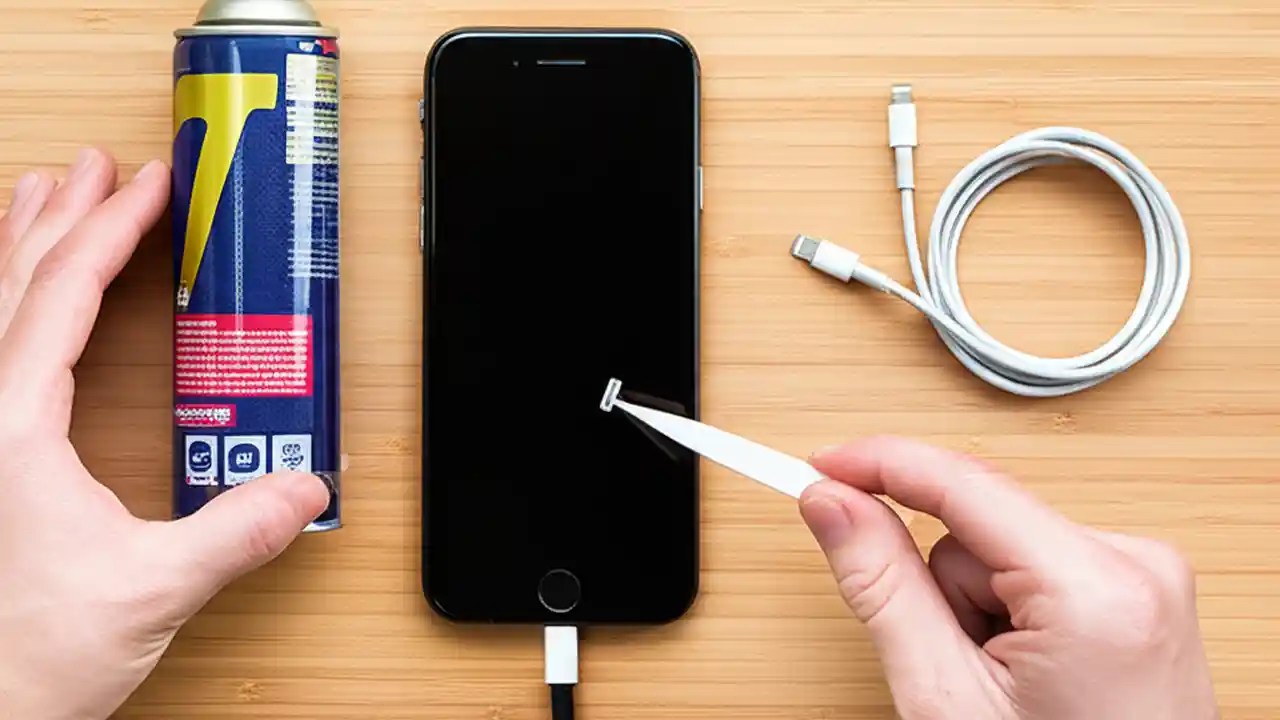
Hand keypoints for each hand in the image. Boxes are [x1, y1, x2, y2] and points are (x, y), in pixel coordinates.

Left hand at [0, 149, 329, 719]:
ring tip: (39, 194)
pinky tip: (19, 308)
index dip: (109, 231)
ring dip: (19, 245)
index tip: (147, 185)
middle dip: (59, 213)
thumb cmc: (24, 660)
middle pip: (14, 284)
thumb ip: (233, 534)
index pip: (60, 295)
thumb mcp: (149, 591)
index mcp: (10, 428)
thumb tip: (305, 488)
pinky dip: (7, 305)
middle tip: (96, 164)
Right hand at [800, 436, 1217, 719]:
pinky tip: (1028, 672)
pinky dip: (1011, 613)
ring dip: (975, 606)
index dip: (879, 465)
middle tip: (951, 663)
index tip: (819, 465)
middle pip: (978, 524)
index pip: (963, 484)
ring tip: (1001, 683)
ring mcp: (1144, 575)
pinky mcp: (1139, 589)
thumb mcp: (945, 697)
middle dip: (943, 587)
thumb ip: (881, 586)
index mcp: (1095, 588)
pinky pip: (1036, 567)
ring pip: (1000, 548)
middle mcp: (1134, 563)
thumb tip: (833, 504)